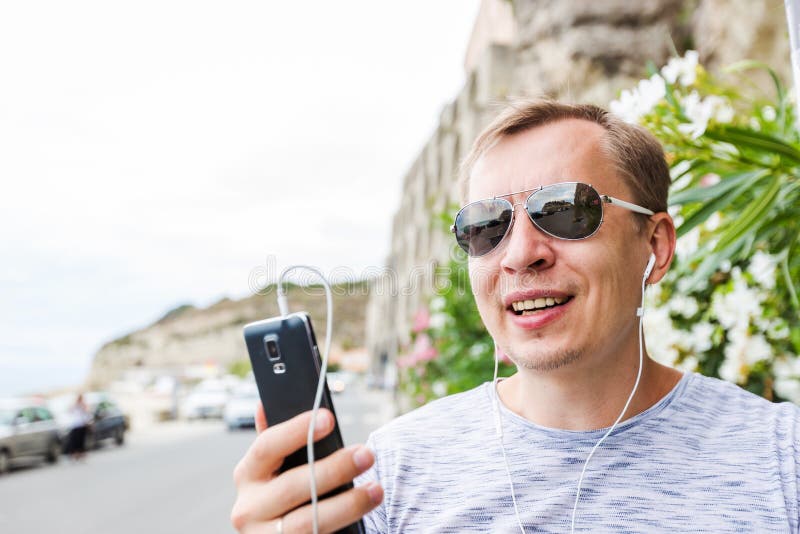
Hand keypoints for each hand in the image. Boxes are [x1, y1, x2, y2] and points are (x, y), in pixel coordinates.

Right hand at [231, 404, 382, 532]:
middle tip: (367, 454)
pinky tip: (365, 518)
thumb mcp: (274, 468)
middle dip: (335, 469)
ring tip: (376, 490)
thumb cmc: (285, 495)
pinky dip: (344, 527)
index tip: (328, 418)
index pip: (267, 446)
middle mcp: (248, 508)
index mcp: (247, 475)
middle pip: (294, 486)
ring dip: (348, 505)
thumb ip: (276, 440)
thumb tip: (265, 404)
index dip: (297, 430)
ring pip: (309, 522)